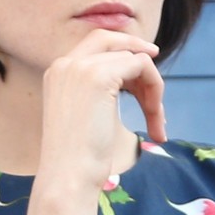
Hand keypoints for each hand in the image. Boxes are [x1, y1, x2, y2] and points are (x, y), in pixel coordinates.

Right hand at [38, 29, 164, 192]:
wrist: (68, 176)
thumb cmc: (79, 158)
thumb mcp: (87, 114)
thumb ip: (100, 91)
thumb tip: (133, 76)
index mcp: (57, 72)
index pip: (94, 44)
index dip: (122, 51)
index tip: (144, 68)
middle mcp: (64, 64)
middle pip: (109, 38)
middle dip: (137, 51)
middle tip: (156, 68)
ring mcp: (80, 67)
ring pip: (132, 56)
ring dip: (152, 87)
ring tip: (157, 121)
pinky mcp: (99, 76)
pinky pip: (142, 65)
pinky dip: (156, 88)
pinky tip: (156, 118)